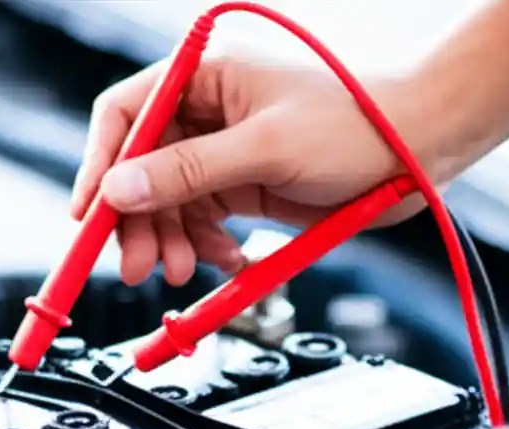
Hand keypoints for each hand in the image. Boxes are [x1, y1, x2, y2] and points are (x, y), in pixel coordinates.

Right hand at [73, 57, 426, 286]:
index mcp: (202, 79)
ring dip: (168, 242)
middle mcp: (202, 113)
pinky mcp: (236, 187)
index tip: (89, 215)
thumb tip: (118, 191)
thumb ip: (187, 171)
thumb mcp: (264, 148)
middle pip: (136, 170)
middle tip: (137, 265)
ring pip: (164, 204)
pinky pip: (197, 223)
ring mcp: (217, 152)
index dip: (98, 166)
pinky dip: (203, 247)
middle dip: (135, 221)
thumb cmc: (357, 124)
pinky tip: (225, 260)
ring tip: (181, 270)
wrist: (419, 152)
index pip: (124, 117)